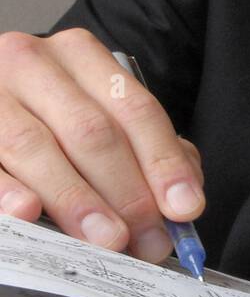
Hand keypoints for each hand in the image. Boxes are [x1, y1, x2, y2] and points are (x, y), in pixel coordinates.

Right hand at [0, 29, 204, 259]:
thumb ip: (147, 152)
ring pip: (36, 146)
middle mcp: (31, 63)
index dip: (163, 161)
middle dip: (127, 193)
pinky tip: (29, 213)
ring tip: (107, 240)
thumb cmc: (50, 121)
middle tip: (148, 241)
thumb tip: (182, 199)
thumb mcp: (101, 116)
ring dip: (76, 200)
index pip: (134, 109)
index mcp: (78, 55)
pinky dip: (8, 191)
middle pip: (91, 131)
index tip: (185, 208)